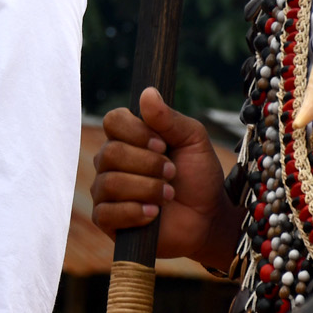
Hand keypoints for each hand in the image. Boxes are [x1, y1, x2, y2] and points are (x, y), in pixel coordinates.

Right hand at [89, 87, 239, 270]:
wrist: (208, 218)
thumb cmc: (198, 177)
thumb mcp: (193, 141)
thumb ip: (169, 118)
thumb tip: (147, 93)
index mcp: (128, 137)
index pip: (113, 121)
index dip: (136, 132)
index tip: (163, 145)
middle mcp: (110, 161)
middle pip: (111, 153)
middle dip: (148, 165)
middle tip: (172, 173)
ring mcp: (105, 191)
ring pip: (109, 183)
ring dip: (146, 189)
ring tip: (168, 195)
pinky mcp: (106, 220)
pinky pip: (106, 213)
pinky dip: (134, 212)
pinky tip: (153, 214)